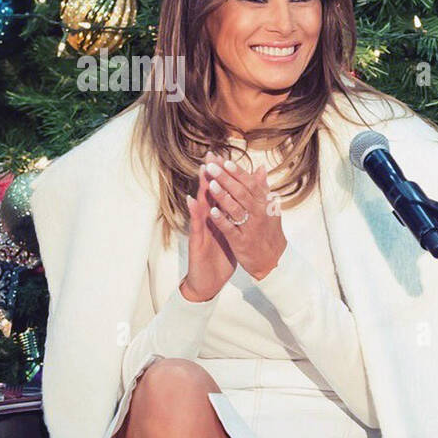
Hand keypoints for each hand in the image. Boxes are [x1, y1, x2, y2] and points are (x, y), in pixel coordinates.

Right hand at [182, 161, 235, 301]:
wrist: (208, 281)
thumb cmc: (218, 257)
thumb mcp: (231, 235)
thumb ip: (236, 218)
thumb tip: (245, 204)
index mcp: (219, 219)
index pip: (221, 195)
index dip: (225, 179)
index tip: (227, 158)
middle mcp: (208, 221)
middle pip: (209, 196)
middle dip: (211, 176)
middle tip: (211, 156)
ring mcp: (201, 230)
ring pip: (201, 206)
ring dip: (201, 188)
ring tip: (203, 170)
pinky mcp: (196, 242)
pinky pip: (196, 226)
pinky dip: (195, 213)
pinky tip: (192, 200)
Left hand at [201, 151, 286, 280]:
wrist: (273, 259)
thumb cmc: (268, 231)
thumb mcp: (269, 208)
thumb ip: (262, 188)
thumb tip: (261, 168)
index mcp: (264, 204)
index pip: (251, 183)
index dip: (238, 172)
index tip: (225, 160)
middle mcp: (258, 214)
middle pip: (242, 193)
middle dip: (226, 179)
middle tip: (212, 166)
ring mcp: (250, 228)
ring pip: (236, 209)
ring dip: (223, 196)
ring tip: (211, 184)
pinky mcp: (241, 241)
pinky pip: (230, 229)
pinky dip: (222, 220)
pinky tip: (212, 211)